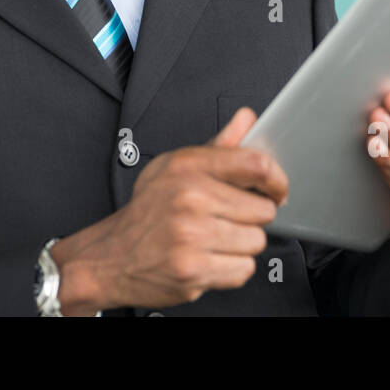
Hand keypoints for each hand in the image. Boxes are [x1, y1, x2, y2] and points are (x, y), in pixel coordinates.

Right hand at [50, 107, 288, 313]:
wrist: (112, 255)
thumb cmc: (148, 211)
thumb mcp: (175, 168)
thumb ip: (218, 146)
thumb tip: (246, 119)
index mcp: (188, 167)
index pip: (255, 164)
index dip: (277, 179)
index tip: (276, 189)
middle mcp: (190, 199)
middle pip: (263, 210)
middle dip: (251, 218)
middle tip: (227, 218)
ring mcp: (191, 236)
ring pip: (256, 242)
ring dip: (241, 245)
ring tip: (215, 239)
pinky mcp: (194, 271)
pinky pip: (243, 270)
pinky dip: (231, 269)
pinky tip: (210, 258)